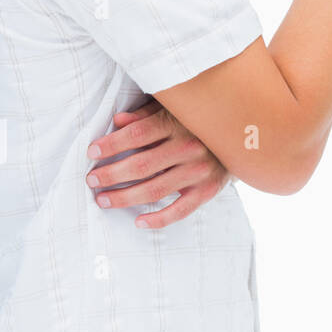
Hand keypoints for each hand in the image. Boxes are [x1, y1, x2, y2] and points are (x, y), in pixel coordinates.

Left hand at [85, 99, 229, 228]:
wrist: (239, 138)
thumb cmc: (195, 122)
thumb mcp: (172, 110)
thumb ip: (145, 116)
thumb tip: (117, 121)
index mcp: (177, 124)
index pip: (137, 135)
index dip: (112, 144)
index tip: (91, 152)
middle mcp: (189, 148)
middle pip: (141, 165)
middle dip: (111, 174)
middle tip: (91, 180)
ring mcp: (199, 171)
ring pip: (155, 190)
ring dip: (125, 198)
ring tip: (104, 200)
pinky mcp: (207, 191)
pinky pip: (180, 211)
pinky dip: (158, 219)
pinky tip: (138, 221)